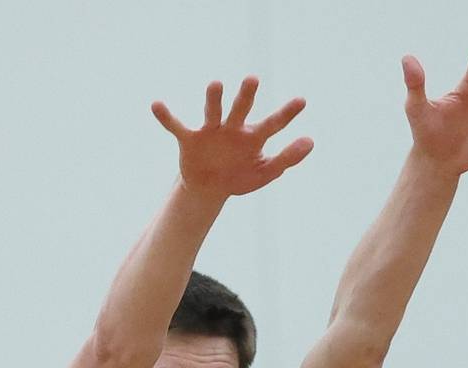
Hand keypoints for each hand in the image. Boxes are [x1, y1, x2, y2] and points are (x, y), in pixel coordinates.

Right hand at [152, 76, 312, 196]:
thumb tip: (311, 141)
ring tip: (216, 84)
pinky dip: (166, 116)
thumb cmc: (239, 176)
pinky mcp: (189, 139)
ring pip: (213, 111)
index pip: (273, 124)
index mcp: (253, 136)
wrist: (210, 188)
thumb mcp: (265, 172)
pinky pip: (177, 126)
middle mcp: (233, 128)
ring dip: (214, 98)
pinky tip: (156, 105)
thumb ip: (287, 158)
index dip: (286, 114)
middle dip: (246, 95)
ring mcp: (211, 131)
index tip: (302, 102)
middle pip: (241, 109)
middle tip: (253, 80)